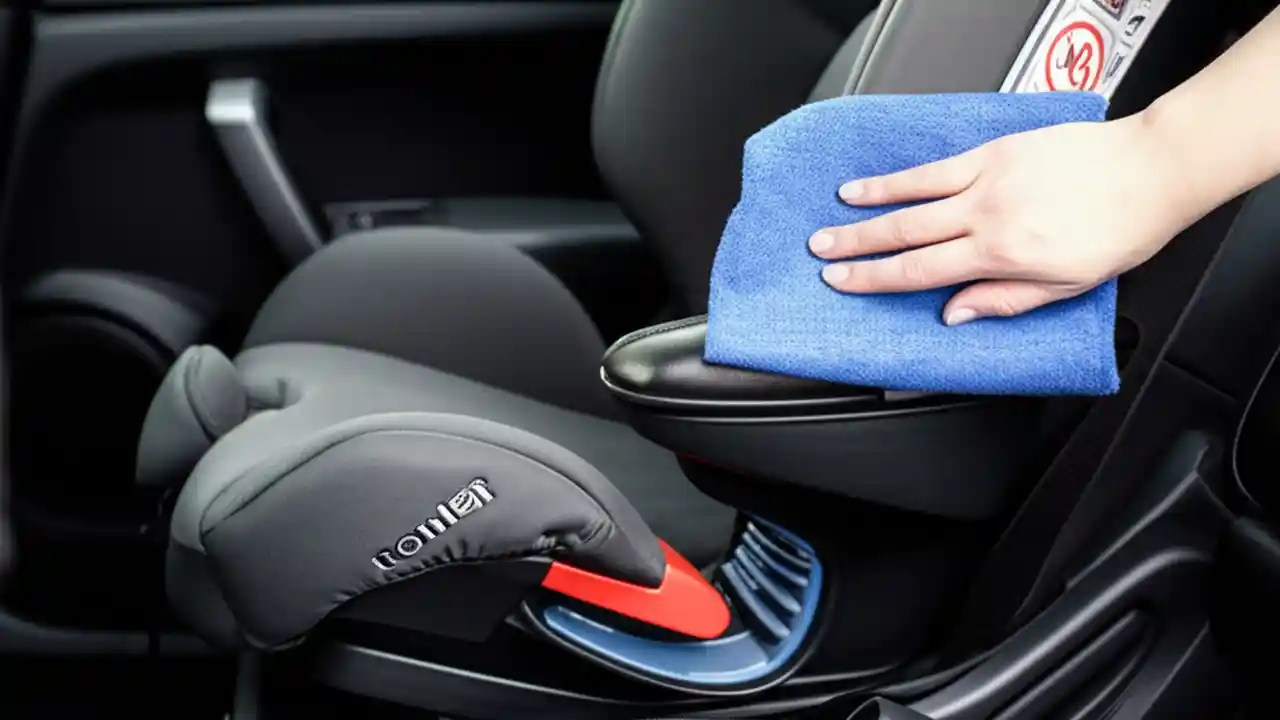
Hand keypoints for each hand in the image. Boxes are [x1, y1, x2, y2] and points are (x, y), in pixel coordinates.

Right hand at [808, 113, 1189, 324]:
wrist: (1150, 173)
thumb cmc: (1117, 229)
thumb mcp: (1064, 286)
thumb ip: (1003, 301)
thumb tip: (954, 315)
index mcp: (1000, 255)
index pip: (920, 272)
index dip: (874, 279)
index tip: (842, 282)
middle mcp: (985, 216)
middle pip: (904, 235)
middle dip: (856, 247)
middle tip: (821, 254)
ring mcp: (987, 181)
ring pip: (912, 198)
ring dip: (867, 209)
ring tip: (833, 217)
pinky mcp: (995, 152)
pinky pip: (936, 167)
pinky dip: (901, 177)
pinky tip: (876, 181)